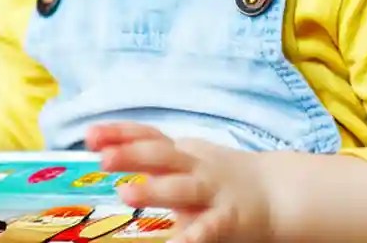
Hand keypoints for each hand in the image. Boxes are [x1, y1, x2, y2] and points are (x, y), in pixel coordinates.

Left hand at [87, 123, 273, 242]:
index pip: (147, 135)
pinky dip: (193, 236)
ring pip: (182, 188)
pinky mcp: (228, 219)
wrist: (277, 194)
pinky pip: (208, 228)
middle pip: (161, 155)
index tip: (89, 135)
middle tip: (102, 159)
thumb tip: (105, 152)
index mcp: (182, 152)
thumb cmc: (218, 179)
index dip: (119, 133)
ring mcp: (212, 193)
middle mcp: (195, 167)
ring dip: (155, 190)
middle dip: (131, 155)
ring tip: (126, 194)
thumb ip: (152, 157)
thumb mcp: (186, 160)